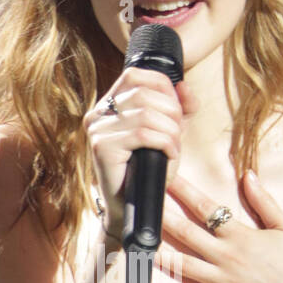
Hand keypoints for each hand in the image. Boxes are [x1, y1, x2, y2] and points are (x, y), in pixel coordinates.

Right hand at [82, 69, 193, 233]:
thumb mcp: (168, 133)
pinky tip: (168, 156)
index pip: (135, 74)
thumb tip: (184, 86)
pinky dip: (165, 144)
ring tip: (173, 149)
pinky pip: (144, 135)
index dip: (163, 86)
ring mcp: (97, 130)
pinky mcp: (102, 148)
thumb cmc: (148, 170)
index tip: (176, 110)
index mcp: (108, 104)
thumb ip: (180, 108)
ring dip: (171, 132)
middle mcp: (97, 113)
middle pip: (144, 93)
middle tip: (177, 136)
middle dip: (172, 113)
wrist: (131, 208)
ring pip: (147, 114)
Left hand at [146, 169, 282, 282]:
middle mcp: (227, 258)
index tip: (166, 178)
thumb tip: (248, 175)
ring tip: (135, 247)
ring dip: (157, 257)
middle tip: (140, 205)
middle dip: (161, 217)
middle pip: (186, 233)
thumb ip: (264, 201)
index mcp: (240, 236)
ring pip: (183, 267)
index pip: (206, 208)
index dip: (183, 191)